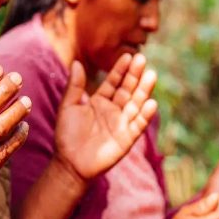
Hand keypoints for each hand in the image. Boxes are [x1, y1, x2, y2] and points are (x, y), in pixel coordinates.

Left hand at [52, 53, 157, 183]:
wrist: (70, 163)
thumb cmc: (67, 135)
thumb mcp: (68, 107)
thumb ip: (74, 86)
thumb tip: (76, 62)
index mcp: (100, 101)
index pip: (113, 82)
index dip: (120, 70)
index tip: (127, 56)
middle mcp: (114, 110)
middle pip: (127, 89)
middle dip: (135, 75)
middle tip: (142, 58)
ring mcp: (122, 123)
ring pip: (136, 104)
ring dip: (144, 90)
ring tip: (151, 75)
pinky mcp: (127, 138)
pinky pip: (138, 125)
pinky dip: (145, 115)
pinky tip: (151, 103)